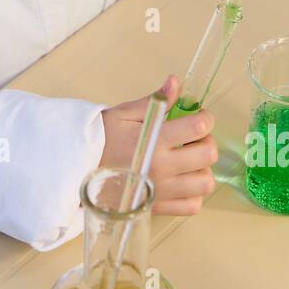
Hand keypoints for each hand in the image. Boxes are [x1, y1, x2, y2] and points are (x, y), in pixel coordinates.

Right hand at [99, 75, 217, 215]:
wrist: (81, 165)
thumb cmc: (104, 136)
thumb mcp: (127, 113)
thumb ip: (156, 100)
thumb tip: (176, 82)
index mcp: (155, 139)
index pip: (198, 127)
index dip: (206, 118)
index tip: (200, 116)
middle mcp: (162, 167)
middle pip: (207, 156)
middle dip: (207, 142)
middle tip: (194, 139)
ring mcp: (161, 190)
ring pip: (205, 184)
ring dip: (202, 169)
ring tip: (189, 162)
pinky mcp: (157, 206)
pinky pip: (192, 206)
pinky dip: (194, 194)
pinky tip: (182, 181)